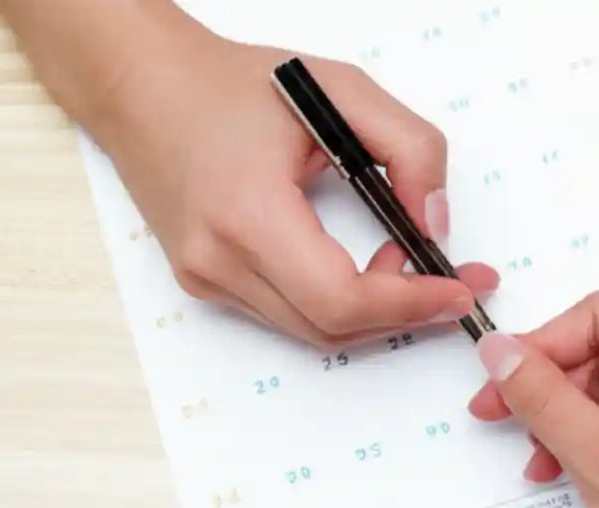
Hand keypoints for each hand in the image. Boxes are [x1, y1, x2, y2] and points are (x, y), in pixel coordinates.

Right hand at [96, 28, 498, 347]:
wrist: (142, 85)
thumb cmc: (230, 84)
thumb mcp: (342, 89)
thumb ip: (410, 150)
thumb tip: (434, 223)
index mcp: (247, 212)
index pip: (340, 298)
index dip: (409, 303)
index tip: (457, 289)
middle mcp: (218, 260)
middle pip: (332, 329)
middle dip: (404, 313)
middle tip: (452, 282)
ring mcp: (206, 279)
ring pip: (312, 333)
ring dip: (373, 313)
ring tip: (408, 265)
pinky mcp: (204, 283)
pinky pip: (287, 317)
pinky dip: (337, 305)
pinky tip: (364, 270)